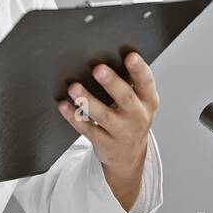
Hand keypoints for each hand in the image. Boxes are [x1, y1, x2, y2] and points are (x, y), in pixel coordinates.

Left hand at [57, 52, 158, 176]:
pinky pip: (87, 129)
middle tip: (98, 69)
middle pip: (125, 98)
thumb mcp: (139, 102)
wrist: (128, 156)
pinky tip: (64, 106)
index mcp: (148, 101)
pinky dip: (74, 117)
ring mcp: (122, 132)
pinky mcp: (105, 144)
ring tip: (74, 88)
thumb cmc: (130, 118)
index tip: (130, 56)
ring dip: (88, 100)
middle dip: (112, 82)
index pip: (146, 83)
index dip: (139, 69)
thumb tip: (107, 55)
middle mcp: (138, 117)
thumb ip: (129, 82)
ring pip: (104, 116)